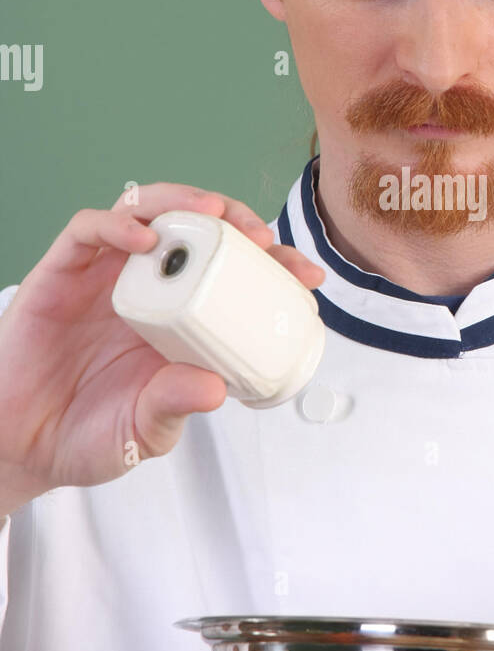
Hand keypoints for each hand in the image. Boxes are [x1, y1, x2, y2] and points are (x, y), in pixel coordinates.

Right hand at [0, 183, 324, 510]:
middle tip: (263, 235)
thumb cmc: (86, 437)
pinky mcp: (61, 273)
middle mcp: (147, 287)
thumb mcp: (146, 431)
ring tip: (213, 215)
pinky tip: (142, 240)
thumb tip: (214, 388)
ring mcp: (105, 276)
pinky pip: (88, 230)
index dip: (272, 264)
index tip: (307, 275)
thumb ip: (174, 407)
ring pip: (148, 212)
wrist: (20, 447)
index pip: (233, 273)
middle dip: (236, 220)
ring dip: (183, 203)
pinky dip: (118, 224)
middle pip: (196, 228)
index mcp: (179, 320)